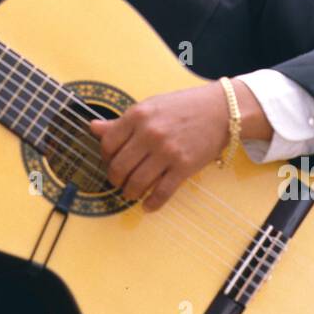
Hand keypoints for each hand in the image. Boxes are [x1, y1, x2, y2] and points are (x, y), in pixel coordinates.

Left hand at [88, 81, 267, 210]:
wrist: (220, 110)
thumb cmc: (182, 107)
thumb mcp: (149, 107)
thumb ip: (120, 121)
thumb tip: (93, 128)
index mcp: (138, 115)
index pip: (108, 144)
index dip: (105, 157)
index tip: (110, 162)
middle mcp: (150, 134)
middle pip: (119, 167)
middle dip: (115, 179)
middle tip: (118, 182)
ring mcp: (167, 152)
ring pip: (137, 182)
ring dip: (130, 193)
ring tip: (131, 193)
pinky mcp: (184, 167)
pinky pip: (162, 192)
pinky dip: (152, 203)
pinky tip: (147, 206)